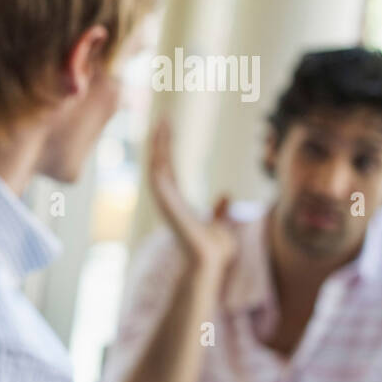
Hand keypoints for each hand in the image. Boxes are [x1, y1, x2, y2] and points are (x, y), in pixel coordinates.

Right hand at [147, 118, 236, 274]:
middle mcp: (169, 199)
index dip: (168, 146)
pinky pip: (159, 183)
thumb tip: (225, 195)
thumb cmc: (214, 248)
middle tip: (162, 117)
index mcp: (179, 200)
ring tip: (159, 127)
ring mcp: (166, 204)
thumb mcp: (221, 222)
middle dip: (161, 141)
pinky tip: (157, 151)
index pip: (170, 166)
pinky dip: (156, 167)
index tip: (168, 126)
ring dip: (157, 149)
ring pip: (158, 169)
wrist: (210, 263)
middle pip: (161, 163)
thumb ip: (220, 208)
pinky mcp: (168, 209)